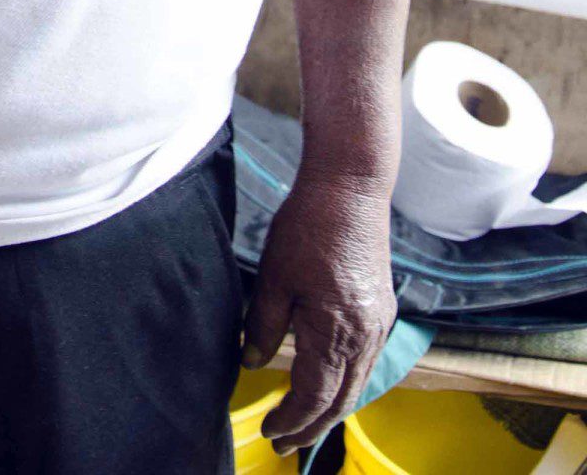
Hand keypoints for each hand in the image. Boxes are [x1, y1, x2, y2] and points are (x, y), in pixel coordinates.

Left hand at [242, 172, 396, 456]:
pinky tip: (327, 383)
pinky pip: (365, 363)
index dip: (291, 419)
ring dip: (330, 408)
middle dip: (311, 426)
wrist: (351, 189)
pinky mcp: (382, 309)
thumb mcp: (274, 277)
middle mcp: (367, 337)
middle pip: (341, 400)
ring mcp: (379, 324)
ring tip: (302, 423)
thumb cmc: (308, 227)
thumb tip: (251, 362)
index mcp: (338, 332)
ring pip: (357, 385)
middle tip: (284, 444)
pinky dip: (345, 383)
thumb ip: (262, 325)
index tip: (268, 431)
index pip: (314, 395)